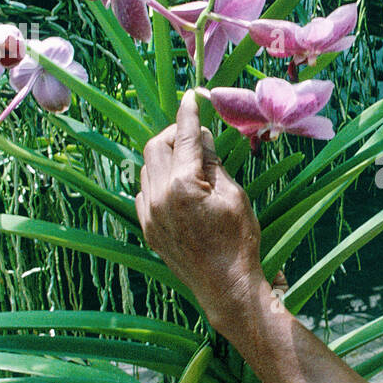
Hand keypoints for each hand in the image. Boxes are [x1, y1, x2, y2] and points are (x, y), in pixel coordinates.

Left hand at [135, 90, 267, 327]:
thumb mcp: (234, 195)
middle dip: (173, 135)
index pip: (182, 137)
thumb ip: (213, 163)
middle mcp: (158, 197)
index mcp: (182, 185)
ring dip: (164, 158)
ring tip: (189, 163)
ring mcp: (148, 214)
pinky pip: (144, 191)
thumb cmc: (238, 241)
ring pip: (146, 168)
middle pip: (154, 147)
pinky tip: (178, 186)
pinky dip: (157, 180)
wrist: (225, 286)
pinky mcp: (147, 227)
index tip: (191, 96)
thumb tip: (201, 139)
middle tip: (195, 136)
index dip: (188, 114)